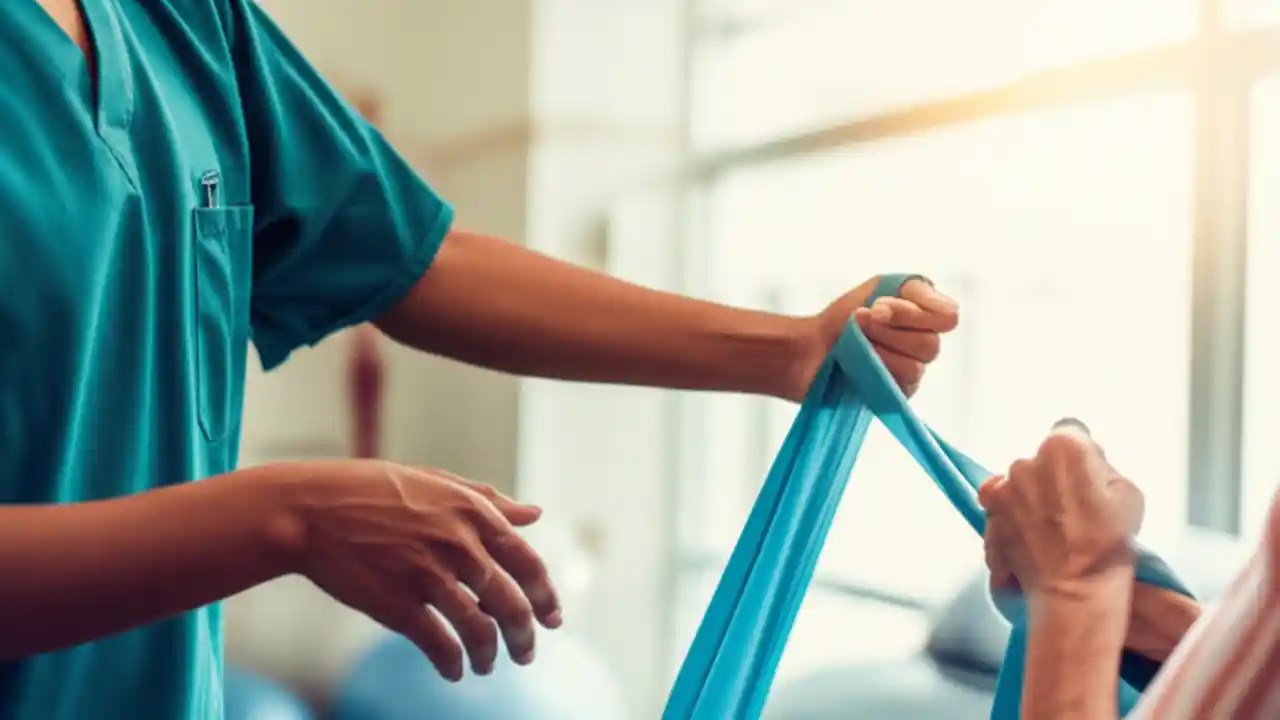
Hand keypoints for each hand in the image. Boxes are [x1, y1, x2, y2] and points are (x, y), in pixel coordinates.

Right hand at [282, 460, 560, 680]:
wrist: (310, 509)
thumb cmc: (370, 490)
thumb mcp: (435, 481)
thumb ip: (488, 500)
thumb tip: (535, 513)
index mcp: (473, 513)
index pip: (528, 562)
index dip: (545, 596)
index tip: (552, 619)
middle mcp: (459, 544)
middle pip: (511, 603)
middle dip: (525, 635)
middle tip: (526, 653)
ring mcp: (429, 575)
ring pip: (480, 630)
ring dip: (490, 656)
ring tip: (488, 666)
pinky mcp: (398, 604)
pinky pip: (439, 645)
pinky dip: (452, 664)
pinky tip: (453, 671)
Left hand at [786, 276, 958, 400]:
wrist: (810, 348)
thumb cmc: (843, 317)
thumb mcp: (879, 288)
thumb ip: (915, 289)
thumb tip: (948, 310)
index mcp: (925, 317)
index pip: (949, 318)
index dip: (913, 313)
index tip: (878, 306)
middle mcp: (923, 345)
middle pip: (930, 344)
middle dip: (889, 330)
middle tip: (859, 321)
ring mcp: (912, 372)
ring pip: (915, 367)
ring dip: (879, 350)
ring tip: (855, 343)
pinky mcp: (897, 395)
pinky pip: (900, 386)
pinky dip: (876, 369)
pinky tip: (859, 363)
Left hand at [978, 425, 1142, 600]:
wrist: (1075, 590)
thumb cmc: (1108, 544)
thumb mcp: (1129, 493)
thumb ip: (1103, 466)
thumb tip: (1088, 461)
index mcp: (1064, 447)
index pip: (1071, 432)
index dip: (1081, 454)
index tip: (1085, 475)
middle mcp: (1026, 460)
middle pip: (1042, 460)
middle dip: (1054, 477)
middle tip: (1071, 509)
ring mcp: (1003, 486)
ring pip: (1019, 481)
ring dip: (1031, 496)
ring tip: (1050, 529)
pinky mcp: (988, 512)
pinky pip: (999, 503)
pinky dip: (1010, 514)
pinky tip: (1029, 534)